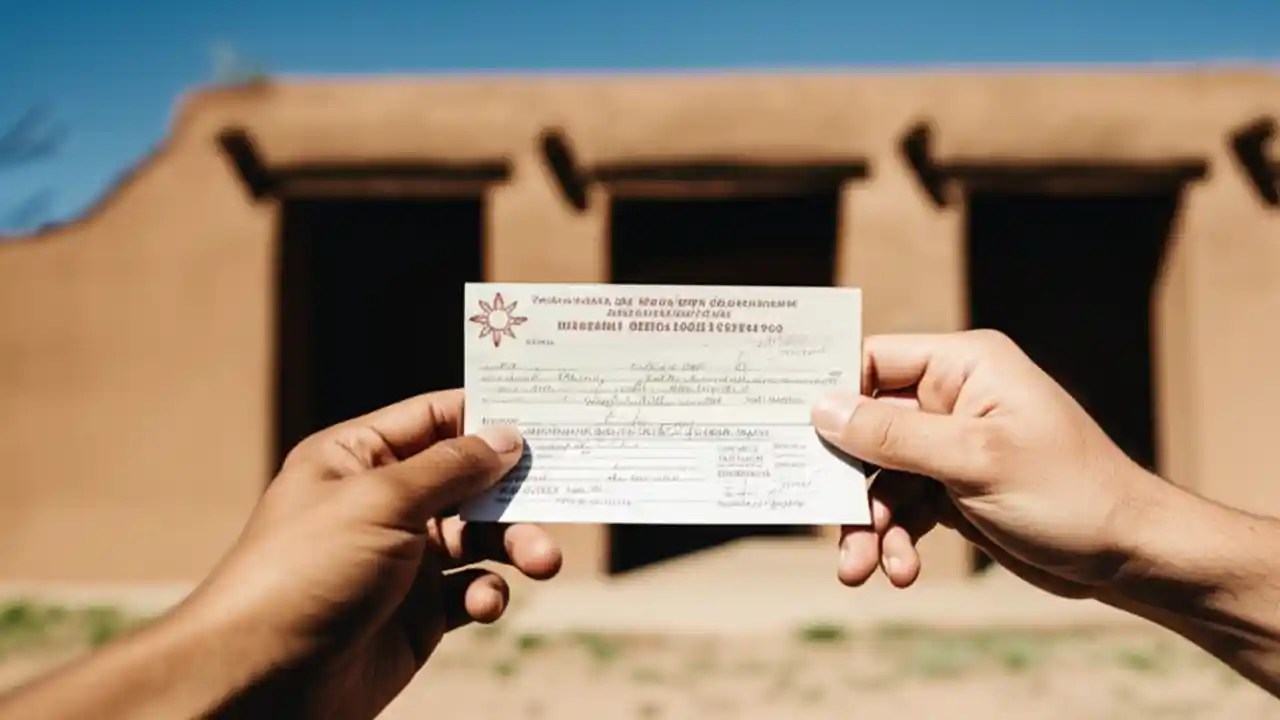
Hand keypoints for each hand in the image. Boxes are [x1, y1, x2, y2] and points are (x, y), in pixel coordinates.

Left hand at [175, 389, 560, 717]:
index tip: (548, 417)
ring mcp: (402, 559)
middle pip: (469, 479)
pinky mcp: (417, 614)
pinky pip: (470, 590)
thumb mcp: (381, 501)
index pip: (437, 418)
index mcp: (359, 458)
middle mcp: (383, 503)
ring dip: (515, 543)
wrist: (262, 679)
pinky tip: (484, 605)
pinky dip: (487, 593)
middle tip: (562, 496)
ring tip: (544, 562)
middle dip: (515, 491)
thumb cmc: (306, 572)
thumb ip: (451, 466)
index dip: (489, 416)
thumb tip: (507, 435)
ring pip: (479, 536)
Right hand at [811, 330, 1165, 596]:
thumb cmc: (1068, 492)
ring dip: (869, 524)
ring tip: (864, 569)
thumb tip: (822, 408)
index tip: (791, 430)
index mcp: (964, 366)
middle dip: (849, 484)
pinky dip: (894, 540)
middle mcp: (952, 399)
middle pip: (867, 429)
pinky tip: (901, 571)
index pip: (874, 361)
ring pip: (879, 478)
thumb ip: (895, 435)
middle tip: (829, 524)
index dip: (832, 393)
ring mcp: (950, 446)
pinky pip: (902, 509)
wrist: (1127, 556)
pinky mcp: (952, 489)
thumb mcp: (976, 460)